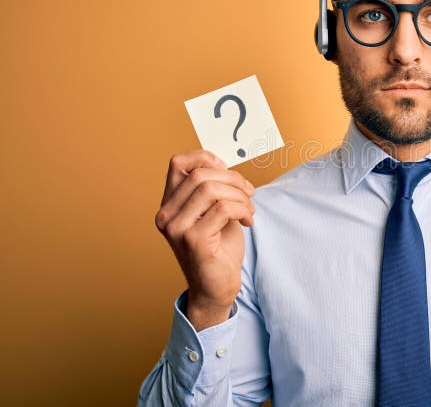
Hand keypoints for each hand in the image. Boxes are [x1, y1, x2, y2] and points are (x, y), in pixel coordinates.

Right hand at [154, 150, 255, 329]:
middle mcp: (166, 215)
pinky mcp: (194, 240)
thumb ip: (213, 189)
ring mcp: (177, 228)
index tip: (227, 170)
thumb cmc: (218, 249)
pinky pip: (222, 209)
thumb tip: (224, 165)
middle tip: (249, 192)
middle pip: (200, 174)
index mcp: (169, 204)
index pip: (178, 163)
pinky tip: (247, 221)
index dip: (205, 158)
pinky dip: (241, 209)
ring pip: (211, 190)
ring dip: (239, 195)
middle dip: (233, 178)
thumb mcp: (214, 212)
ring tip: (249, 208)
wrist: (217, 288)